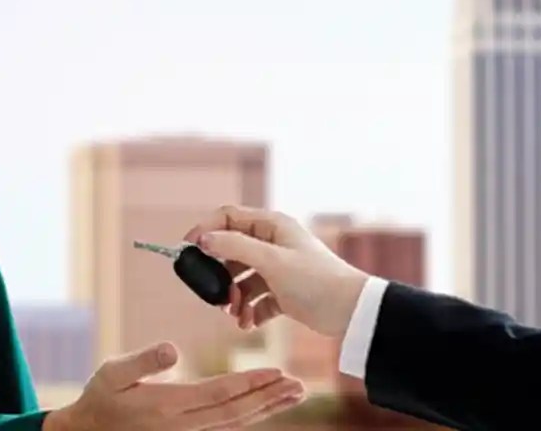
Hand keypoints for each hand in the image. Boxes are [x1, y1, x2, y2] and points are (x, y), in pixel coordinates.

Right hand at [45, 341, 304, 430]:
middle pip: (236, 411)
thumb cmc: (101, 398)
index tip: (276, 371)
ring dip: (267, 408)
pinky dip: (250, 415)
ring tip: (294, 394)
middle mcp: (184, 424)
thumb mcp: (112, 373)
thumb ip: (143, 362)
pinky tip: (266, 404)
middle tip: (299, 385)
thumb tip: (172, 349)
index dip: (249, 382)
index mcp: (169, 405)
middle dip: (269, 397)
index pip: (218, 393)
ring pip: (236, 422)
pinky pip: (226, 426)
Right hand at [183, 205, 369, 337]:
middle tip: (216, 294)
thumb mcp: (271, 261)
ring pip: (241, 278)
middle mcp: (273, 243)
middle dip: (220, 274)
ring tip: (235, 314)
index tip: (188, 250)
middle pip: (231, 251)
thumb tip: (204, 239)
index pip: (228, 217)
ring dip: (233, 297)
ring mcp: (279, 268)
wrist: (352, 312)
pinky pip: (256, 299)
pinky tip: (249, 323)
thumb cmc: (316, 280)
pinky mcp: (284, 292)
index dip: (206, 230)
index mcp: (272, 226)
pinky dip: (249, 311)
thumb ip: (235, 247)